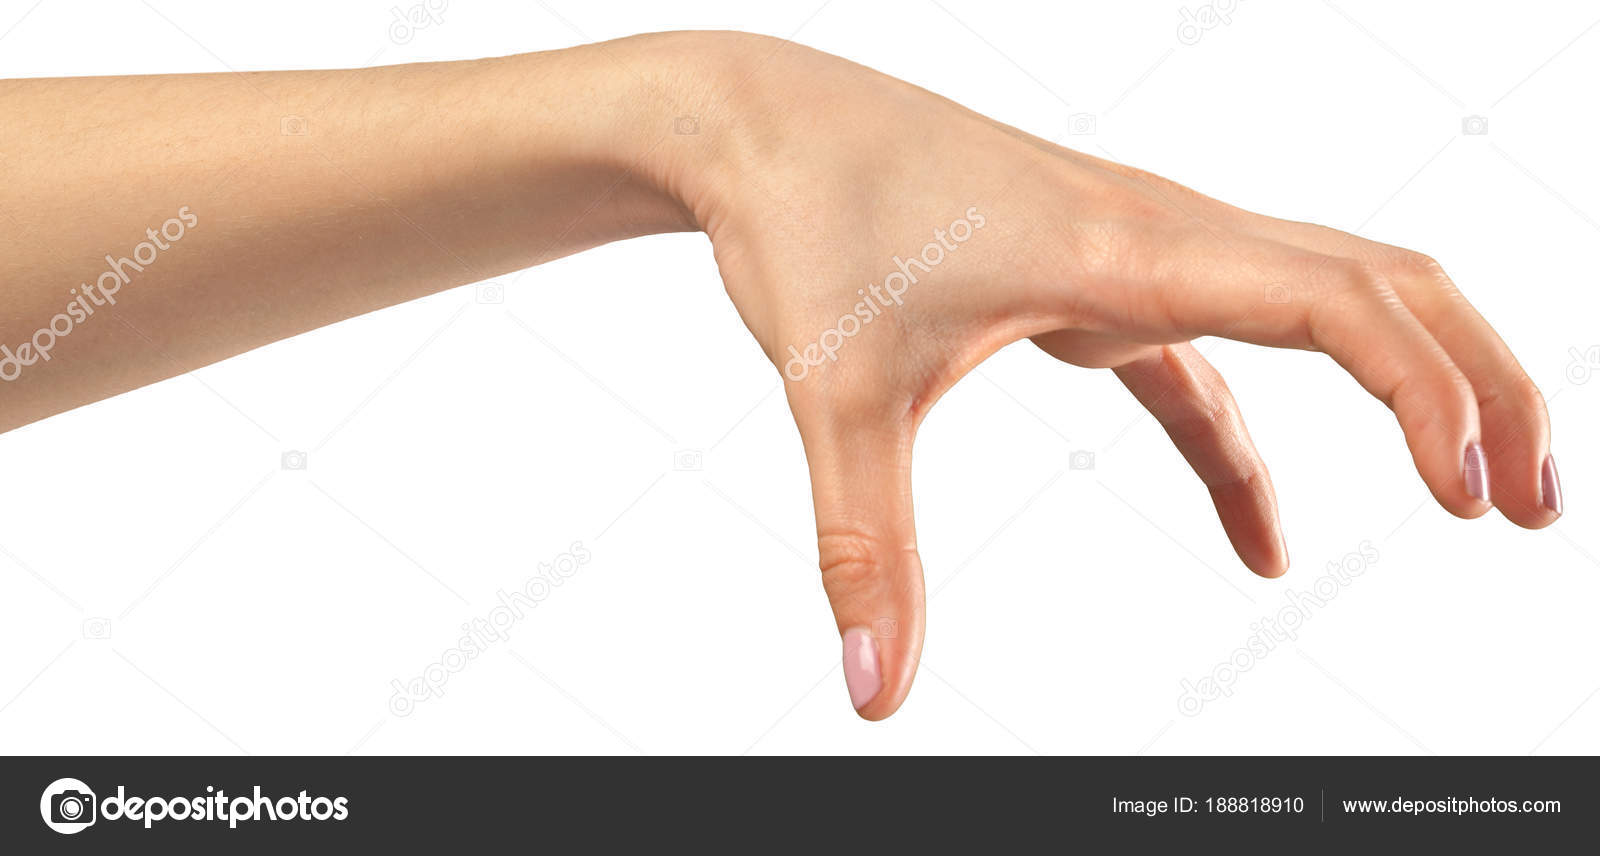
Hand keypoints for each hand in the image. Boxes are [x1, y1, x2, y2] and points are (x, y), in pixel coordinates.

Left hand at [651, 32, 1560, 718]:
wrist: (760, 124)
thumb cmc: (806, 219)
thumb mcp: (839, 394)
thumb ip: (866, 548)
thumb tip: (874, 692)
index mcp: (1127, 245)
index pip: (1339, 299)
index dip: (1435, 390)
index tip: (1480, 495)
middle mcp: (1157, 229)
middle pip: (1379, 280)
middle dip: (1478, 380)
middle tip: (1533, 504)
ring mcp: (1133, 248)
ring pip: (1316, 299)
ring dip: (1402, 387)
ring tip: (1467, 497)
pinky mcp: (1093, 278)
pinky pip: (1208, 364)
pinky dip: (1253, 445)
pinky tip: (1262, 540)